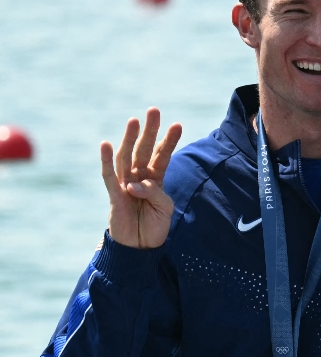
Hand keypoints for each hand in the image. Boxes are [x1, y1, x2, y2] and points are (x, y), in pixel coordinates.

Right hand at [101, 108, 180, 249]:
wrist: (139, 246)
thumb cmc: (154, 225)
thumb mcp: (164, 208)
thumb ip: (154, 193)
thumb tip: (135, 184)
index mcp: (155, 179)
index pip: (162, 156)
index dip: (169, 141)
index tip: (177, 124)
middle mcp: (139, 177)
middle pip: (144, 149)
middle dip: (149, 131)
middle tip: (154, 110)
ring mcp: (125, 183)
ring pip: (126, 157)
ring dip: (130, 139)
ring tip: (134, 121)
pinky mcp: (113, 194)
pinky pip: (109, 175)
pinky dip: (106, 160)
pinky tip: (106, 144)